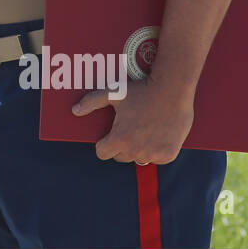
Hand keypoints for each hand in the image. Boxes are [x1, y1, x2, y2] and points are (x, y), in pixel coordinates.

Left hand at [72, 78, 193, 165]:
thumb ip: (91, 102)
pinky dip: (155, 150)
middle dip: (121, 146)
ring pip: (138, 159)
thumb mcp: (113, 93)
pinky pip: (156, 158)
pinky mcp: (168, 155)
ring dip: (138, 150)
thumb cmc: (141, 91)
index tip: (108, 136)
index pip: (102, 153)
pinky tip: (157, 135)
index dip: (103, 144)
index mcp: (120, 139)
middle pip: (120, 157)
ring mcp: (153, 154)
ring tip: (142, 132)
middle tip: (128, 130)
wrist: (172, 90)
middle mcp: (136, 151)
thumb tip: (75, 111)